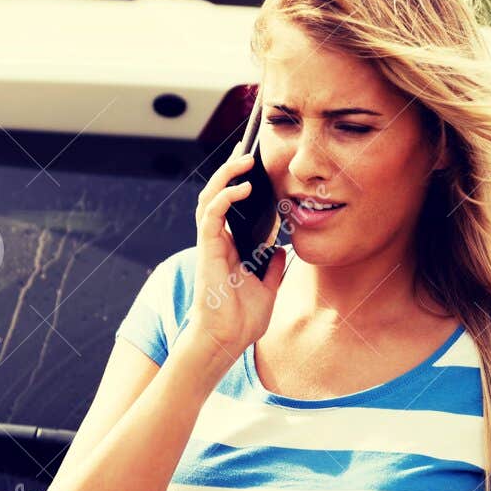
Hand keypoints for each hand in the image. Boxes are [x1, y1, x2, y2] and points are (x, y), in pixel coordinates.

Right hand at [185, 149, 285, 368]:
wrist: (228, 340)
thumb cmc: (243, 319)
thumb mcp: (267, 289)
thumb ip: (272, 267)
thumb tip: (283, 250)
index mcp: (231, 248)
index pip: (233, 207)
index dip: (241, 184)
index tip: (256, 165)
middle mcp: (218, 242)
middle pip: (218, 195)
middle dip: (230, 170)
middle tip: (247, 150)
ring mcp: (210, 244)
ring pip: (210, 198)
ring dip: (226, 175)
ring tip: (244, 158)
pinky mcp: (207, 250)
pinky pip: (211, 215)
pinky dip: (224, 197)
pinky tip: (241, 187)